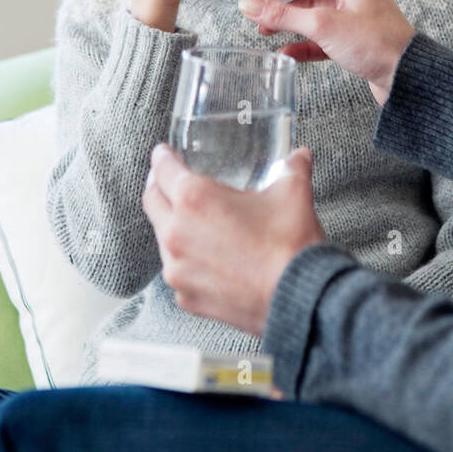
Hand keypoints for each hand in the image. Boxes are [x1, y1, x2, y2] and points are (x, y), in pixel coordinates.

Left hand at [142, 144, 325, 339]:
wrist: (299, 298)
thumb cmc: (290, 245)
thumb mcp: (293, 192)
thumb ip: (293, 168)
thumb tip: (300, 156)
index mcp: (194, 199)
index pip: (163, 169)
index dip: (162, 156)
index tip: (162, 153)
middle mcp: (177, 233)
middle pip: (152, 201)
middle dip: (158, 187)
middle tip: (166, 180)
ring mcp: (177, 269)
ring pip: (162, 238)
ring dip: (171, 225)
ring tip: (191, 220)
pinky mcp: (186, 297)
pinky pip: (177, 270)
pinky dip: (186, 260)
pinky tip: (205, 257)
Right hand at [238, 0, 415, 104]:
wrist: (407, 77)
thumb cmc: (376, 43)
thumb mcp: (323, 25)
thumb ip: (282, 15)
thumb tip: (248, 5)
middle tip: (253, 6)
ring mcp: (349, 12)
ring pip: (308, 6)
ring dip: (284, 16)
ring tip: (262, 30)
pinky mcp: (349, 37)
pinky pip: (317, 33)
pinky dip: (299, 41)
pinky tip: (283, 53)